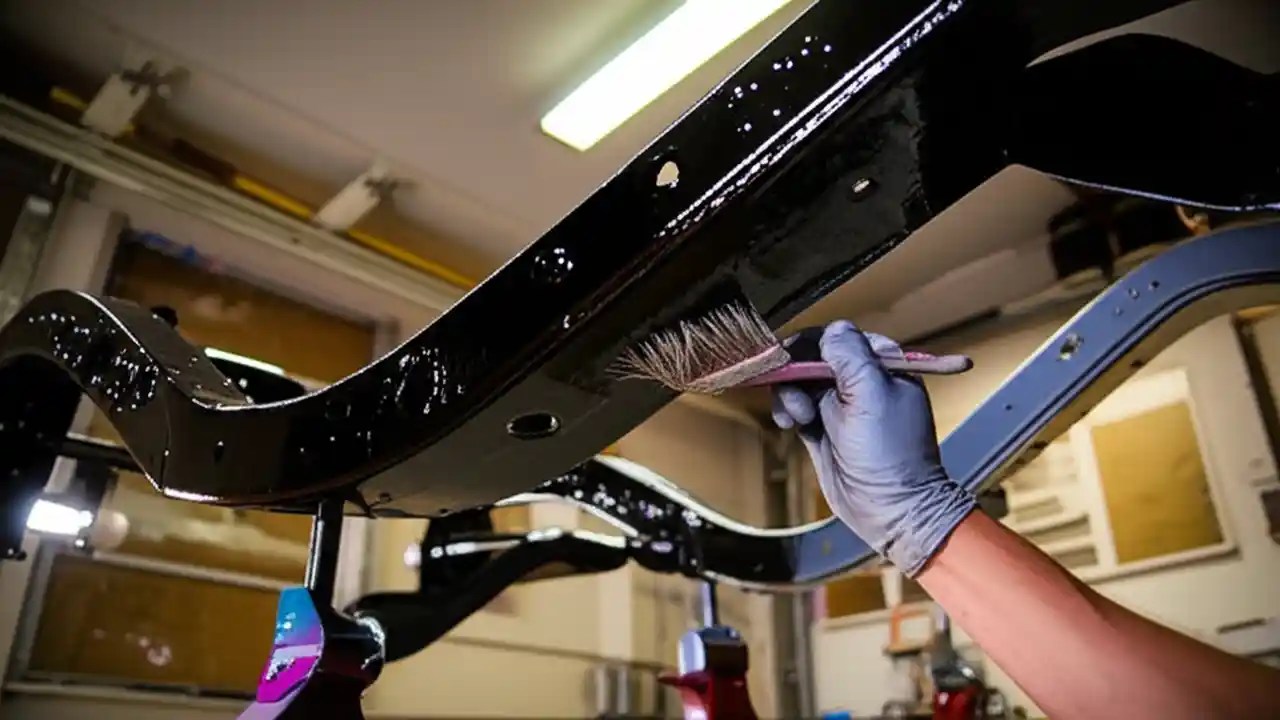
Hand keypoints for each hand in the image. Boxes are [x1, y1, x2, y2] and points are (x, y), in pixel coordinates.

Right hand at [771, 321, 974, 575]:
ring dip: (791, 395)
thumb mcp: (873, 395)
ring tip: (797, 417)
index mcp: (883, 367)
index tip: (790, 351)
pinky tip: (790, 425)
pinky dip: (788, 412)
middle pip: (814, 359)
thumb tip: (832, 328)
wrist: (890, 508)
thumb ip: (851, 356)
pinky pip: (796, 408)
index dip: (812, 342)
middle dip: (797, 371)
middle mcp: (861, 384)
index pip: (841, 338)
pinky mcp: (822, 431)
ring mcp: (841, 409)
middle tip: (788, 386)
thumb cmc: (889, 451)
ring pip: (800, 384)